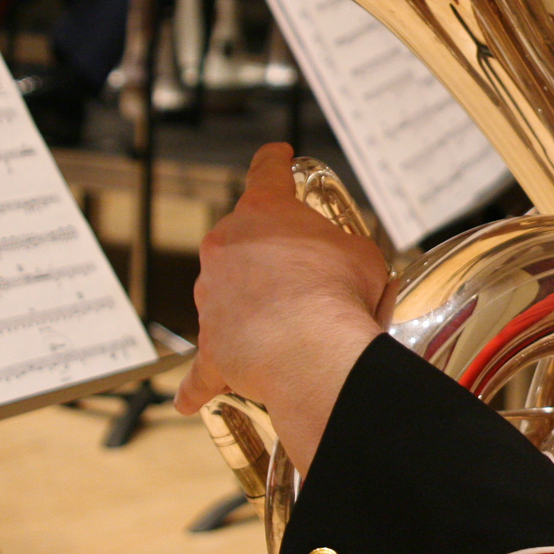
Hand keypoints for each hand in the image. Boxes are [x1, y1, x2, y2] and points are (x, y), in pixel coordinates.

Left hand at [175, 143, 390, 472]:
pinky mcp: (210, 346)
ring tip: (292, 331)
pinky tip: (192, 398)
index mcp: (265, 212)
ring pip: (226, 294)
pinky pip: (203, 366)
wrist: (311, 350)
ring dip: (252, 306)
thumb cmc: (338, 293)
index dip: (275, 161)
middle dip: (270, 254)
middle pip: (243, 239)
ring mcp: (210, 296)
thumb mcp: (360, 253)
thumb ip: (341, 249)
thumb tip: (343, 269)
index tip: (278, 156)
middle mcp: (226, 246)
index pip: (267, 172)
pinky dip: (202, 383)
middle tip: (306, 274)